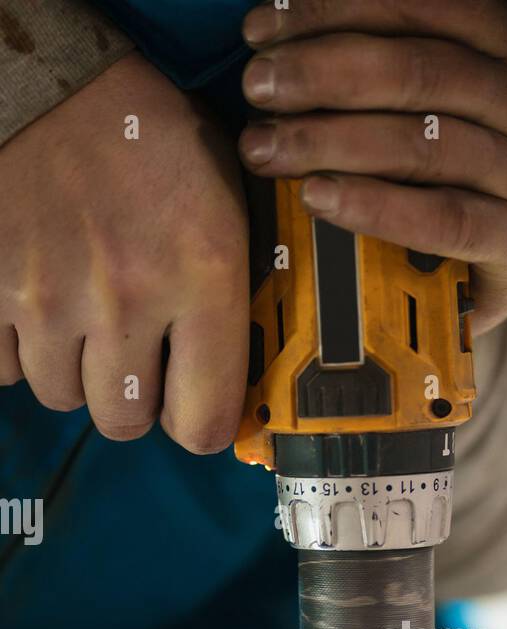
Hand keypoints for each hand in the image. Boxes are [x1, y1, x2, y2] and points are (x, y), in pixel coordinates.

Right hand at [0, 53, 248, 452]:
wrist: (47, 80)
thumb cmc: (142, 133)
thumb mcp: (224, 200)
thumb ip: (231, 292)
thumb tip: (238, 376)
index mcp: (200, 276)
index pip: (203, 423)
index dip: (197, 424)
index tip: (192, 408)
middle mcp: (126, 298)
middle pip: (125, 421)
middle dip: (131, 398)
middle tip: (133, 355)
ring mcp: (49, 299)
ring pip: (63, 396)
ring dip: (75, 370)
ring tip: (84, 315)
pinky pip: (3, 368)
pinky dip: (19, 350)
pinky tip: (39, 307)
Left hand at [238, 0, 506, 334]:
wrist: (482, 290)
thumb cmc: (437, 190)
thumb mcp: (421, 112)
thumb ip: (380, 68)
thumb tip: (279, 34)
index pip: (420, 7)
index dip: (333, 9)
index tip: (260, 29)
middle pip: (418, 72)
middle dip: (322, 73)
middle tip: (256, 88)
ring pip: (425, 143)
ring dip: (332, 139)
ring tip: (268, 148)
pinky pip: (443, 218)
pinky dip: (374, 206)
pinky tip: (318, 197)